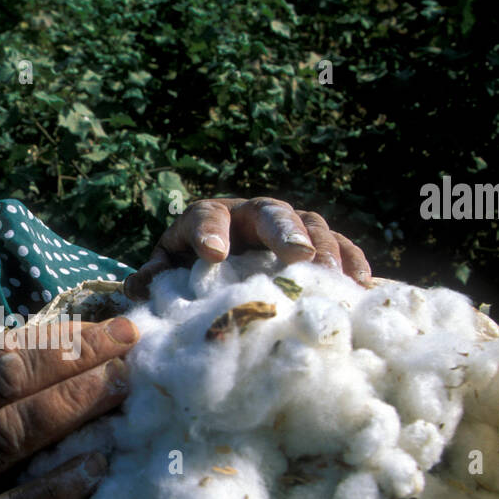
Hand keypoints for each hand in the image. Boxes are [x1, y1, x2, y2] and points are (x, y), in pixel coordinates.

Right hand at [0, 318, 139, 498]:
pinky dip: (54, 489)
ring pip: (5, 436)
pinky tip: (96, 469)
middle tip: (126, 350)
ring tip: (119, 389)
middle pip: (2, 386)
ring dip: (66, 406)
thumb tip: (83, 355)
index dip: (51, 338)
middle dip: (67, 359)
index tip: (108, 330)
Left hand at [124, 197, 372, 299]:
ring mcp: (286, 226)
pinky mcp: (314, 245)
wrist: (218, 265)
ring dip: (323, 249)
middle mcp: (249, 215)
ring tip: (332, 276)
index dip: (209, 232)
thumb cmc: (187, 270)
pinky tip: (360, 285)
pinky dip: (351, 261)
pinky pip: (339, 245)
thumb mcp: (166, 272)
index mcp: (205, 218)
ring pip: (309, 224)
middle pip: (269, 213)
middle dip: (283, 232)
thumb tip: (139, 284)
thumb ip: (155, 277)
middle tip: (296, 255)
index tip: (213, 255)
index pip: (205, 216)